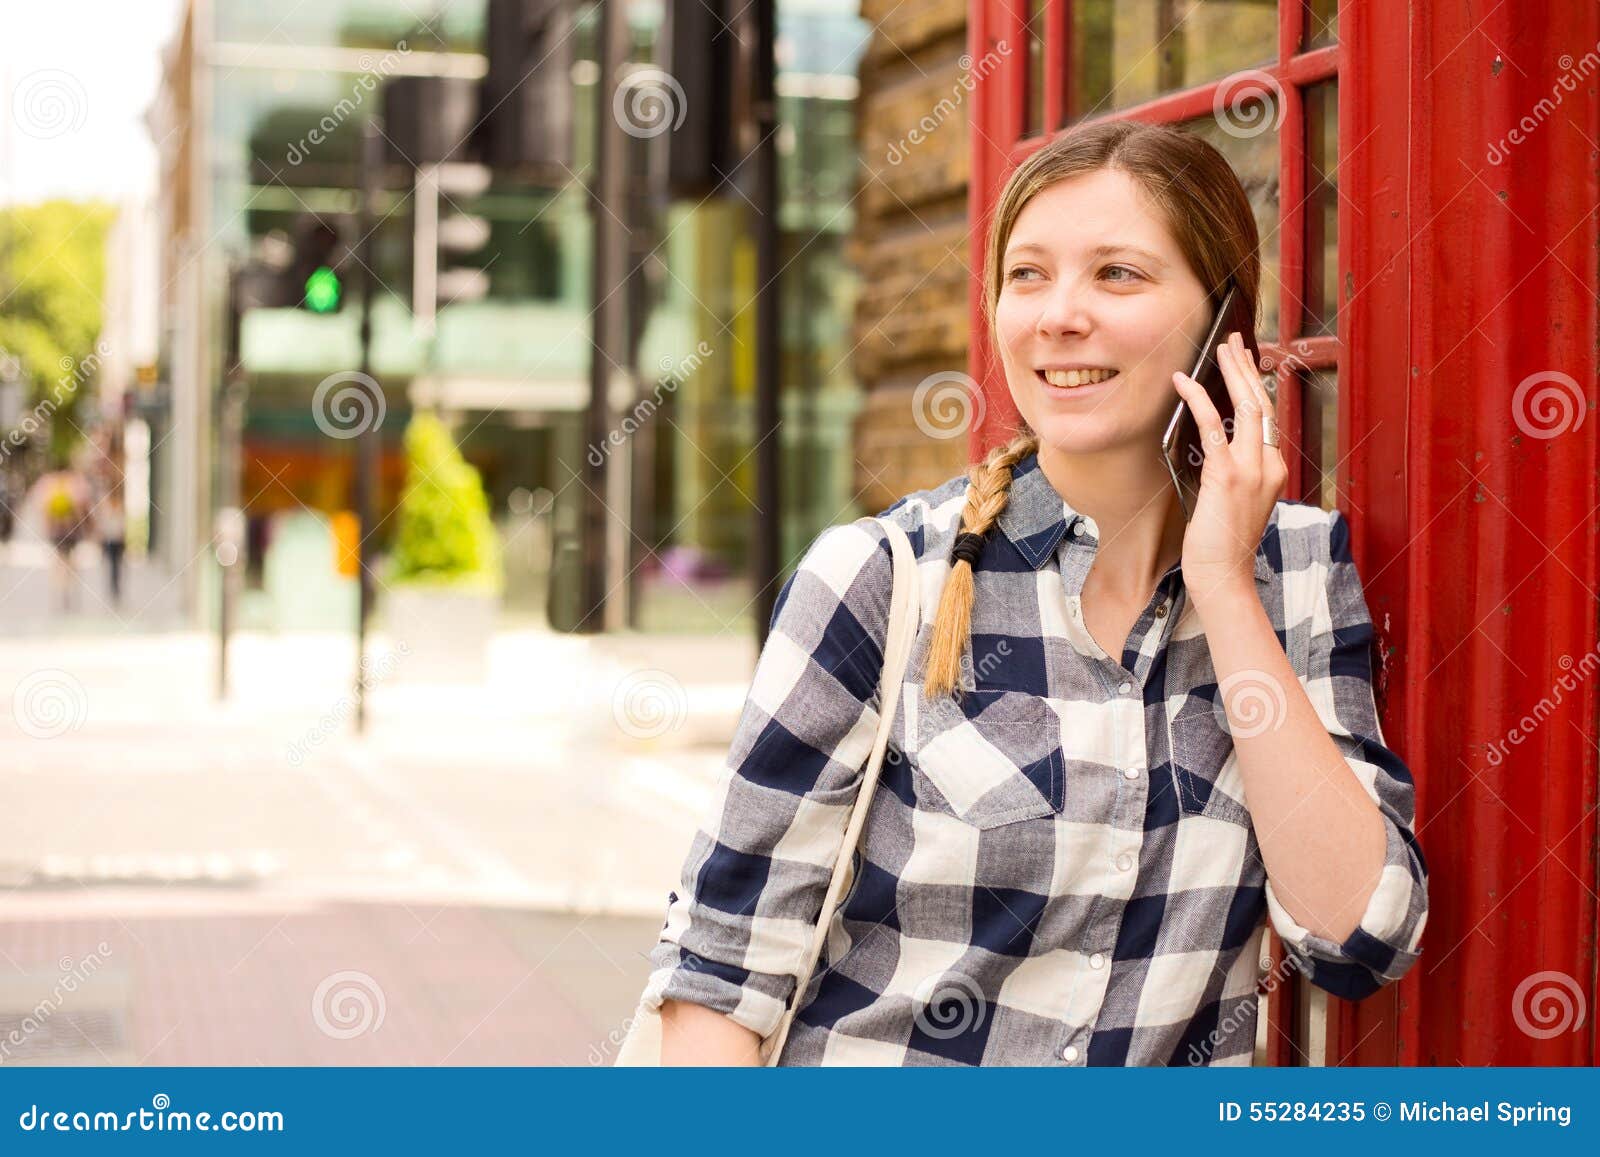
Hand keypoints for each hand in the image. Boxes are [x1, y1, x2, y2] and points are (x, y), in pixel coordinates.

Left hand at [1170, 329, 1287, 608]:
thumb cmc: (1220, 545)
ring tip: (1220, 348)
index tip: (1246, 362)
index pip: (1266, 418)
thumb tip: (1213, 448)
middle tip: (1235, 341)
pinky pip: (1213, 427)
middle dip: (1248, 367)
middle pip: (1262, 403)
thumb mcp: (1233, 503)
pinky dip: (1198, 399)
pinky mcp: (1228, 475)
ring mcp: (1253, 469)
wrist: (1222, 575)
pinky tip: (1184, 381)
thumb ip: (1232, 473)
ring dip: (1232, 372)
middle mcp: (1270, 465)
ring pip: (1246, 406)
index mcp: (1274, 470)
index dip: (1255, 386)